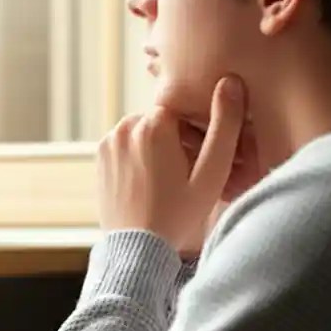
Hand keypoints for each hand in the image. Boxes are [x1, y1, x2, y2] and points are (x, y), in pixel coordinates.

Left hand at [98, 76, 249, 256]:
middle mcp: (125, 126)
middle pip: (163, 121)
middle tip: (187, 173)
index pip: (185, 110)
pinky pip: (127, 145)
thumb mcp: (212, 173)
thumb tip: (231, 82)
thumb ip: (225, 126)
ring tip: (169, 180)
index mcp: (154, 124)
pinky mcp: (99, 157)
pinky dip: (139, 156)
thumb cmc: (178, 214)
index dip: (197, 133)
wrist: (136, 249)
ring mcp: (108, 141)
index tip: (200, 159)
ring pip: (144, 132)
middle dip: (177, 139)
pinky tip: (149, 183)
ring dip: (157, 147)